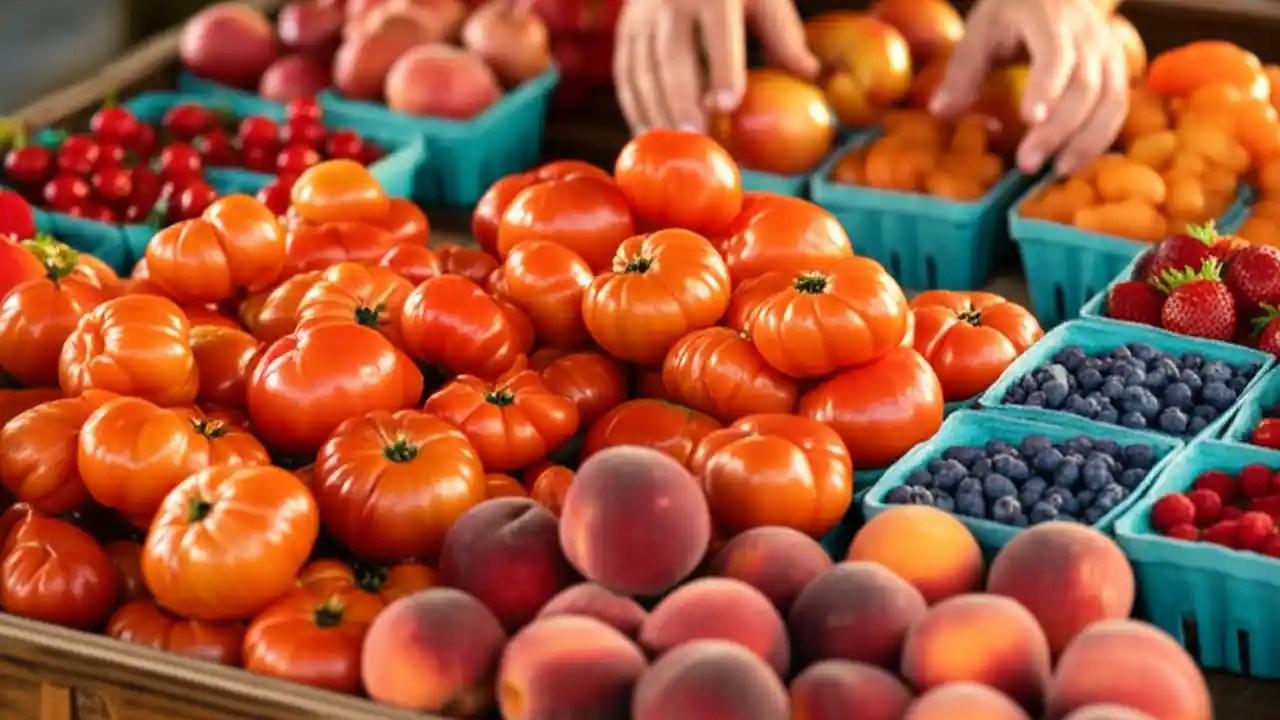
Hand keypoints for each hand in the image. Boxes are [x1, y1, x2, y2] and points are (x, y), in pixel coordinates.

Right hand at [613, 0, 819, 133]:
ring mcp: (641, 14)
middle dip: (681, 101)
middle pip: (672, 58)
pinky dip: (635, 106)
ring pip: (643, 69)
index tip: (727, 106)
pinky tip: (648, 132)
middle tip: (694, 137)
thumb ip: (783, 34)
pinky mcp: (625, 28)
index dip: (722, 69)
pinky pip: (626, 72)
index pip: (718, 34)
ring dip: (655, 110)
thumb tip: (811, 74)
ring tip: (671, 144)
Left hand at [930, 0, 1128, 175]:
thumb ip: (964, 70)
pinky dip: (1100, 138)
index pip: (1054, 54)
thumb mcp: (981, 30)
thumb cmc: (1011, 14)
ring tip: (1057, 171)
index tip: (1029, 119)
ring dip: (1085, 141)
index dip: (1045, 87)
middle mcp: (1088, 35)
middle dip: (1058, 129)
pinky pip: (1117, 108)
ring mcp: (1108, 52)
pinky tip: (1075, 160)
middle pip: (1083, 86)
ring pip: (1109, 100)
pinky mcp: (1117, 70)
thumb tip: (940, 112)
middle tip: (1029, 164)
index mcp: (1049, 19)